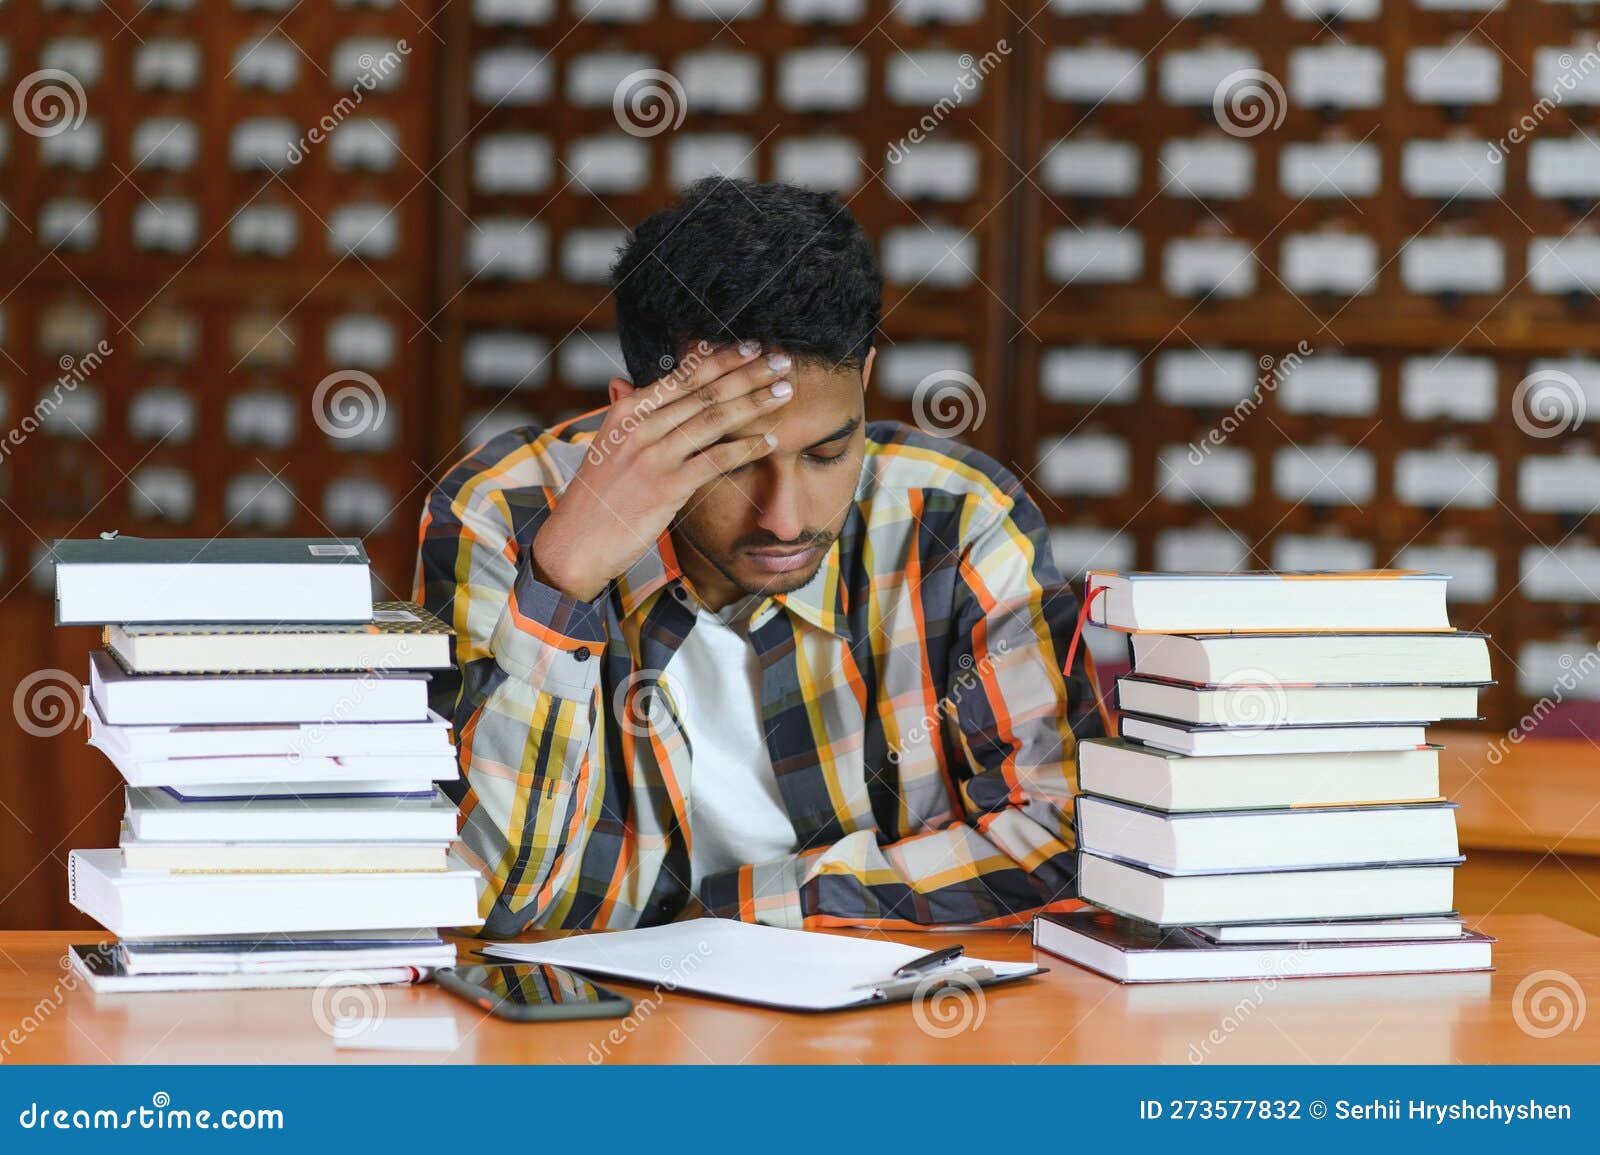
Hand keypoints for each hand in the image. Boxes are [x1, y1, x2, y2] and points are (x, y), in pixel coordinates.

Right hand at [531, 341, 793, 600]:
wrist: (573, 544)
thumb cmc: (596, 498)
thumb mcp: (606, 447)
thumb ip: (626, 416)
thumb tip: (622, 383)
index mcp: (627, 411)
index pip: (684, 375)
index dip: (724, 359)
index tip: (754, 347)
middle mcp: (639, 427)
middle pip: (705, 391)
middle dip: (749, 373)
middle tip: (783, 361)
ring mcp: (652, 456)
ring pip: (714, 419)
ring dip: (755, 403)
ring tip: (785, 393)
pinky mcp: (665, 487)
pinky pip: (715, 460)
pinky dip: (746, 448)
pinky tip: (769, 442)